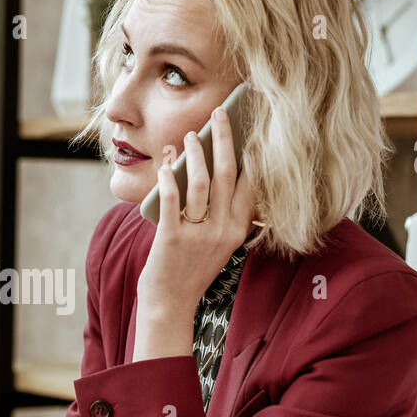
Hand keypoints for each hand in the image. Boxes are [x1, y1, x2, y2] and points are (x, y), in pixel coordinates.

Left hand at [136, 102, 258, 316]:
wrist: (170, 303)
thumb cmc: (191, 268)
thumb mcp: (217, 242)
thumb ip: (219, 211)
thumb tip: (210, 167)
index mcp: (237, 230)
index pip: (250, 184)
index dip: (250, 153)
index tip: (250, 127)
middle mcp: (222, 231)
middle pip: (227, 174)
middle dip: (223, 138)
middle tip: (218, 113)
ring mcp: (197, 235)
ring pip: (200, 183)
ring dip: (194, 153)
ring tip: (189, 135)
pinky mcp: (171, 238)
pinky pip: (171, 199)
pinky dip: (168, 177)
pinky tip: (165, 163)